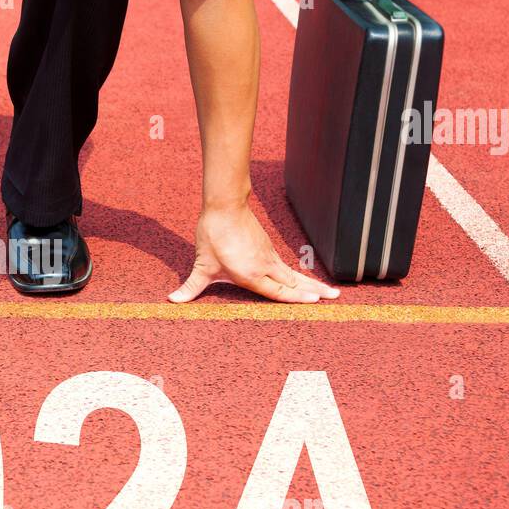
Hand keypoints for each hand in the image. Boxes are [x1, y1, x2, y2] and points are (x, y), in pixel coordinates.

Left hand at [169, 205, 338, 303]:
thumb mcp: (201, 265)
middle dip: (315, 292)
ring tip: (329, 290)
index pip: (278, 292)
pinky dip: (298, 274)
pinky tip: (302, 279)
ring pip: (294, 273)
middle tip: (335, 298)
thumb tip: (173, 300)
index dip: (297, 299)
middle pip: (294, 283)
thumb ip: (190, 286)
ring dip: (311, 283)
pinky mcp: (267, 247)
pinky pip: (287, 265)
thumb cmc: (213, 235)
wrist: (224, 205)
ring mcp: (269, 256)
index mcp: (251, 275)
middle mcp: (265, 266)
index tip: (316, 303)